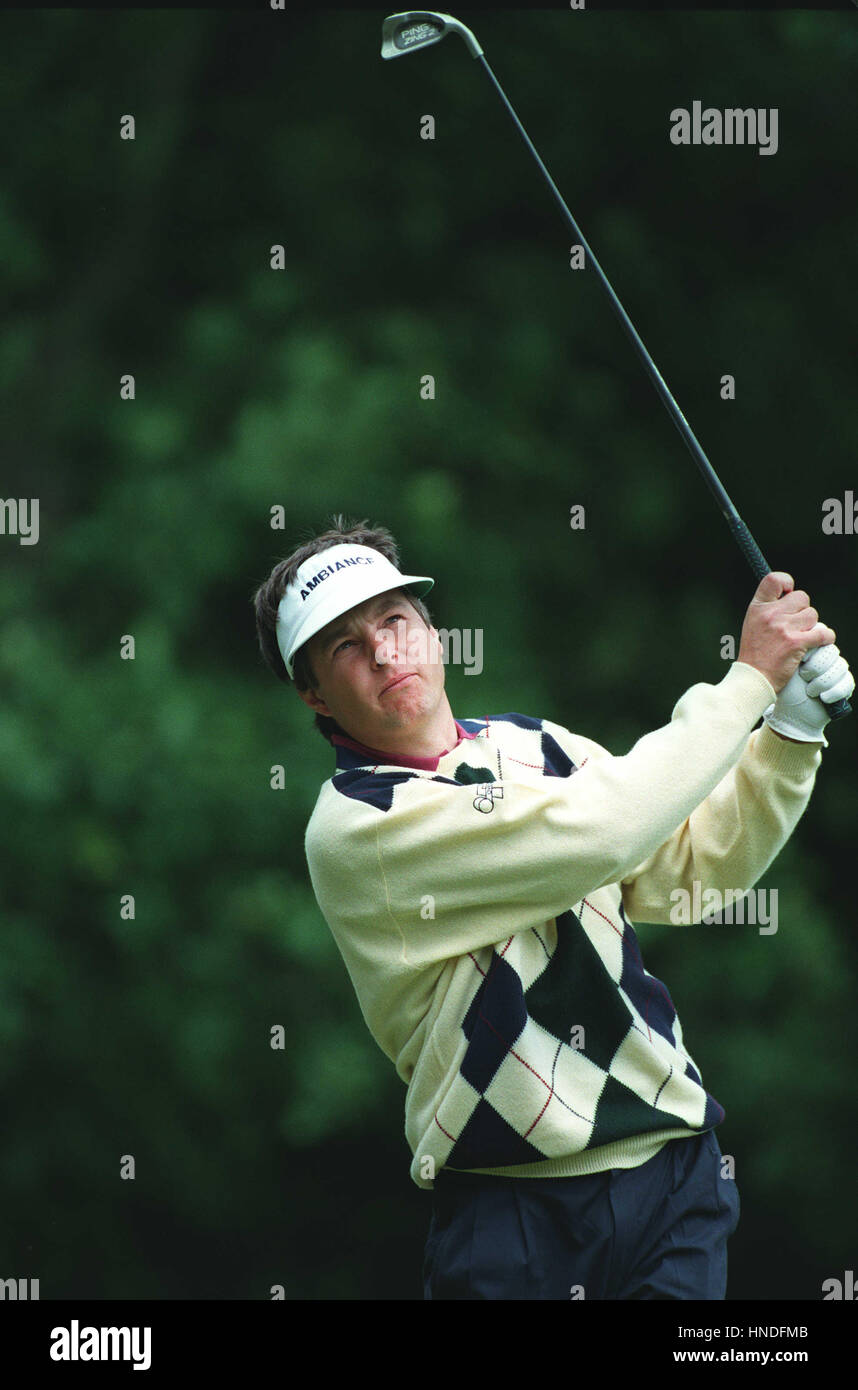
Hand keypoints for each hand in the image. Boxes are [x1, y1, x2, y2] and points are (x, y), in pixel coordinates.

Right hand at [737, 572, 835, 693]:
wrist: (753, 678)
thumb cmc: (754, 654)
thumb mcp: (753, 624)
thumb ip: (769, 609)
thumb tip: (790, 597)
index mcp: (757, 607)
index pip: (774, 579)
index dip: (787, 582)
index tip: (788, 593)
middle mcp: (770, 614)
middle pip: (801, 597)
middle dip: (802, 610)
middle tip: (796, 624)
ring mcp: (783, 628)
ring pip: (813, 615)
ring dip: (811, 626)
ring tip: (801, 636)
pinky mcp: (796, 643)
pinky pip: (823, 633)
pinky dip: (825, 638)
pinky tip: (819, 642)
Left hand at [763, 643, 853, 742]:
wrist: (791, 714)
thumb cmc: (784, 689)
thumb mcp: (784, 667)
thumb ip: (793, 649)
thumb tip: (799, 636)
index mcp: (810, 648)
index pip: (821, 634)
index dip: (813, 648)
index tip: (802, 659)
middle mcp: (825, 656)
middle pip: (831, 650)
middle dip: (816, 666)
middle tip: (804, 676)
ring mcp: (836, 670)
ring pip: (840, 666)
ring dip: (822, 682)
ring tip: (809, 691)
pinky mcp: (844, 684)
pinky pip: (847, 682)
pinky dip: (833, 692)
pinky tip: (822, 698)